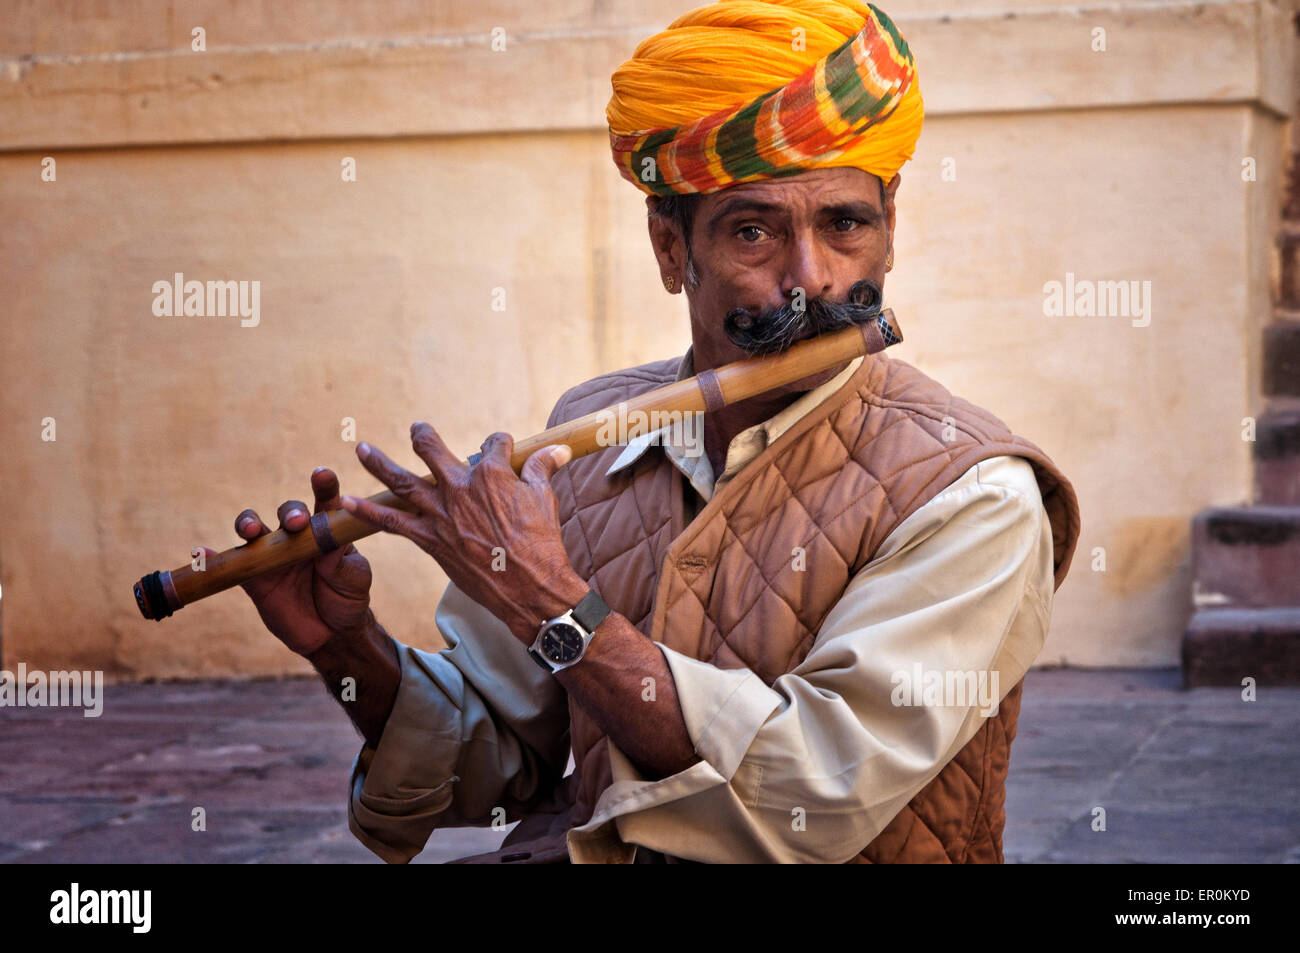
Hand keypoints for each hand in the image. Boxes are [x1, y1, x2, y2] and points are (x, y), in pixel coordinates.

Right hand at [212, 467, 372, 656]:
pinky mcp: (254, 577)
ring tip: (250, 530)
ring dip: (248, 523)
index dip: (324, 486)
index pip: (326, 501)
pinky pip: (230, 564)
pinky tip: (201, 554)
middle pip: (287, 512)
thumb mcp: (355, 578)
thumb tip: (327, 545)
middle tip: (297, 522)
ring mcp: (273, 554)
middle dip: (290, 512)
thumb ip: (341, 561)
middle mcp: (297, 536)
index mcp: (327, 530)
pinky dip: (213, 558)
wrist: (331, 633)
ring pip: (254, 529)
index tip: (322, 474)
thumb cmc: (349, 598)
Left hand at [341, 425, 585, 643]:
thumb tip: (556, 448)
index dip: (500, 445)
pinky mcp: (430, 540)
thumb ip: (542, 468)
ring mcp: (441, 513)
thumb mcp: (545, 498)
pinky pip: (391, 523)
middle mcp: (459, 487)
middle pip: (432, 450)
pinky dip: (368, 512)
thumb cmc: (542, 542)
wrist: (530, 587)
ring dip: (379, 463)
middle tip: (417, 429)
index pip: (491, 444)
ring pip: (402, 481)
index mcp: (491, 473)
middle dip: (423, 437)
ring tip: (363, 449)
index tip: (503, 450)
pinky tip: (348, 502)